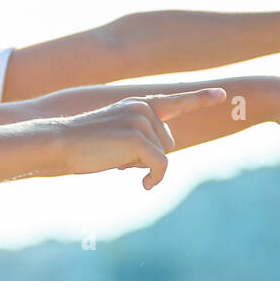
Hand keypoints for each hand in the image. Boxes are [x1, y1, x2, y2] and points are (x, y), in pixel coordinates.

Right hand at [51, 88, 226, 188]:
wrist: (57, 142)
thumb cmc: (81, 146)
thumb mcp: (114, 137)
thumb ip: (139, 141)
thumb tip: (157, 165)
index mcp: (138, 105)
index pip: (175, 101)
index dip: (200, 98)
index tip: (223, 95)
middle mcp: (143, 108)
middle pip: (169, 143)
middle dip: (149, 157)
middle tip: (116, 156)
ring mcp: (141, 121)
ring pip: (163, 156)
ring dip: (144, 167)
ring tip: (113, 159)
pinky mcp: (139, 139)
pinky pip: (161, 167)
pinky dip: (155, 179)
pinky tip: (145, 185)